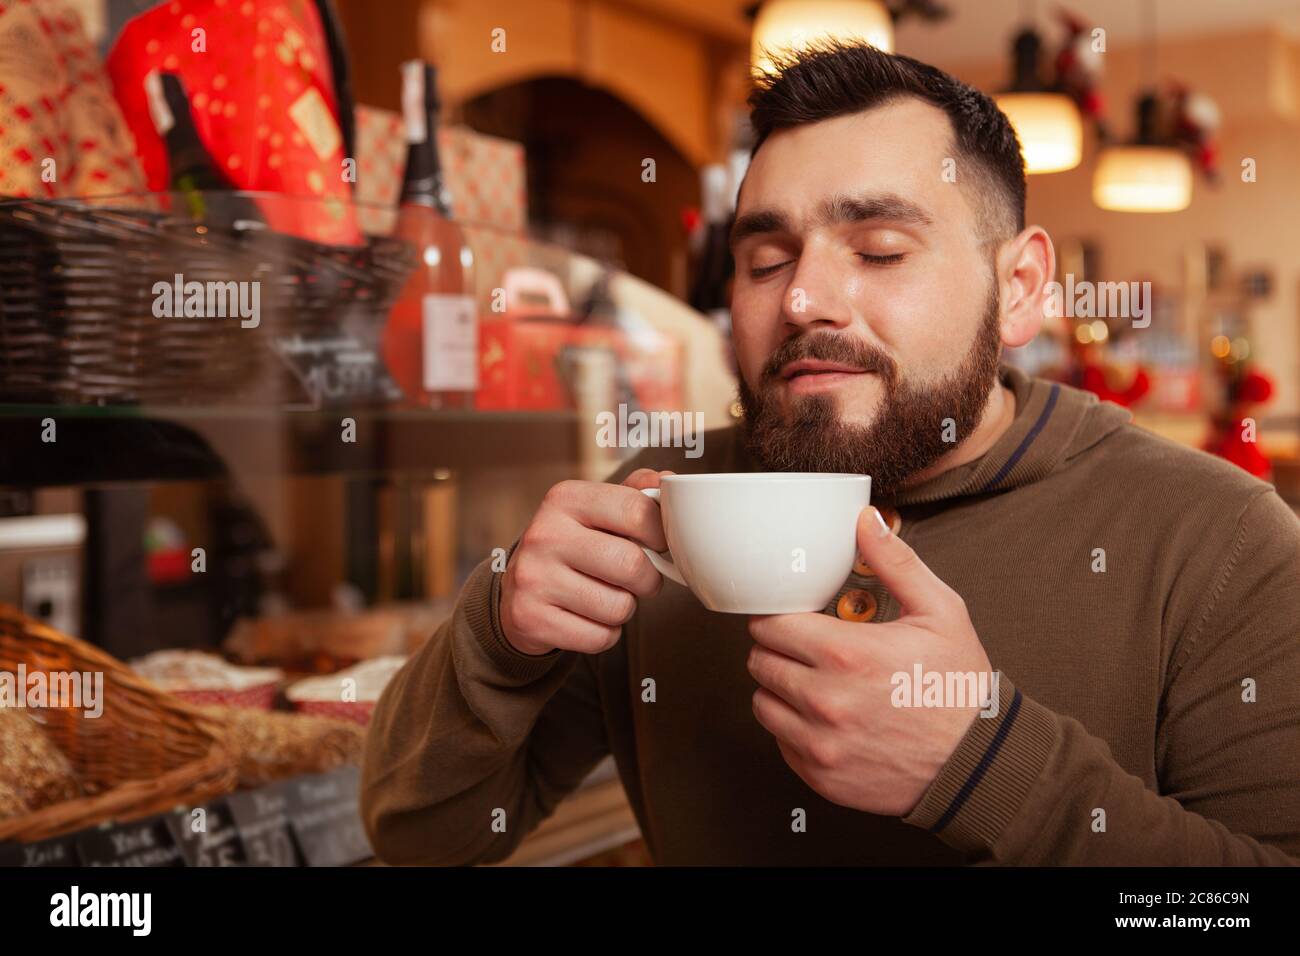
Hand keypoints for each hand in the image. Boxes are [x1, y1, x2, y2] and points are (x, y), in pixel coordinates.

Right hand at [499, 469, 675, 655]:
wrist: (516, 592)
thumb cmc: (570, 549)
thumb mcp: (594, 512)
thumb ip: (633, 494)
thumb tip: (669, 481)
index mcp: (565, 499)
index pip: (637, 511)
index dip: (660, 534)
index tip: (657, 544)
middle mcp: (545, 535)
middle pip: (632, 564)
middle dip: (647, 579)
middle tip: (637, 579)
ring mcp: (534, 578)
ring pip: (619, 606)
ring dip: (624, 609)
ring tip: (605, 596)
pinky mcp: (531, 619)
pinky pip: (600, 637)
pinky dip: (605, 634)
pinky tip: (587, 618)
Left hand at [747, 506, 993, 816]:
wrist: (979, 762)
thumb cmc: (960, 687)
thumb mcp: (940, 612)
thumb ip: (895, 562)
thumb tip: (866, 520)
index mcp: (846, 654)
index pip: (769, 625)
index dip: (779, 617)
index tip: (794, 619)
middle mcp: (824, 701)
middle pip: (759, 661)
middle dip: (778, 649)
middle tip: (806, 649)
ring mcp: (819, 743)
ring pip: (762, 703)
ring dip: (779, 689)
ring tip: (814, 682)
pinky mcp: (820, 775)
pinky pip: (780, 742)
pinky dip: (793, 728)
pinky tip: (825, 717)